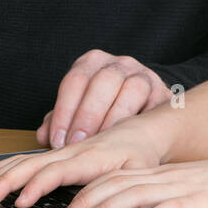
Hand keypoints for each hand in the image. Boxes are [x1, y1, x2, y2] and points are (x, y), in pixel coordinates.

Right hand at [0, 114, 167, 207]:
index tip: (19, 202)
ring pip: (25, 160)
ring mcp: (62, 151)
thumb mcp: (133, 178)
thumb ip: (107, 196)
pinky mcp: (59, 154)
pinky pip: (28, 158)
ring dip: (0, 174)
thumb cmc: (141, 156)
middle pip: (31, 164)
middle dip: (5, 180)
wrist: (146, 132)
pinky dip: (6, 166)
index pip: (55, 171)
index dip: (36, 187)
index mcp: (88, 156)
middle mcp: (71, 151)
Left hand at [36, 49, 172, 147]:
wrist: (144, 110)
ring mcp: (143, 75)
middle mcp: (118, 64)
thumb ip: (60, 121)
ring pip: (132, 89)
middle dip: (88, 115)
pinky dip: (142, 123)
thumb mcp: (78, 111)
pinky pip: (155, 104)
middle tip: (78, 143)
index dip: (64, 112)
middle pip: (103, 81)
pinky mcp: (163, 91)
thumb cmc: (104, 110)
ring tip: (103, 145)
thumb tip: (44, 136)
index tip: (58, 140)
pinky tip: (129, 141)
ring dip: (115, 119)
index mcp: (92, 63)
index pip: (75, 80)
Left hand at [57, 155, 207, 207]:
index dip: (87, 191)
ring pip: (134, 195)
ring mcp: (181, 187)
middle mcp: (164, 178)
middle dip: (86, 201)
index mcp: (159, 174)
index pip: (114, 177)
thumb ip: (160, 195)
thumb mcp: (185, 187)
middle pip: (116, 184)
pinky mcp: (199, 201)